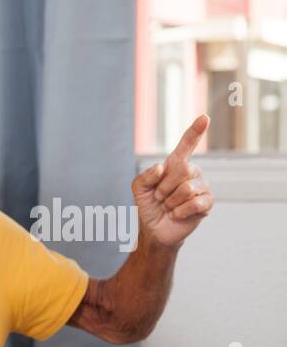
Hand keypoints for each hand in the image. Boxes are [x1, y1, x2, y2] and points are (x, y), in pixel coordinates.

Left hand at [133, 115, 213, 249]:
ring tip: (169, 206)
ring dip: (170, 202)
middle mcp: (192, 172)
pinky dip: (179, 212)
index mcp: (176, 165)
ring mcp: (202, 187)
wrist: (154, 229)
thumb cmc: (148, 205)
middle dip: (163, 188)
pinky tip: (177, 214)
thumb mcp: (138, 189)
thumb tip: (162, 168)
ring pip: (186, 189)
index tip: (204, 117)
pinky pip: (194, 204)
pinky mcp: (207, 203)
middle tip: (160, 197)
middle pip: (182, 169)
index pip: (187, 145)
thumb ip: (145, 176)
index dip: (195, 132)